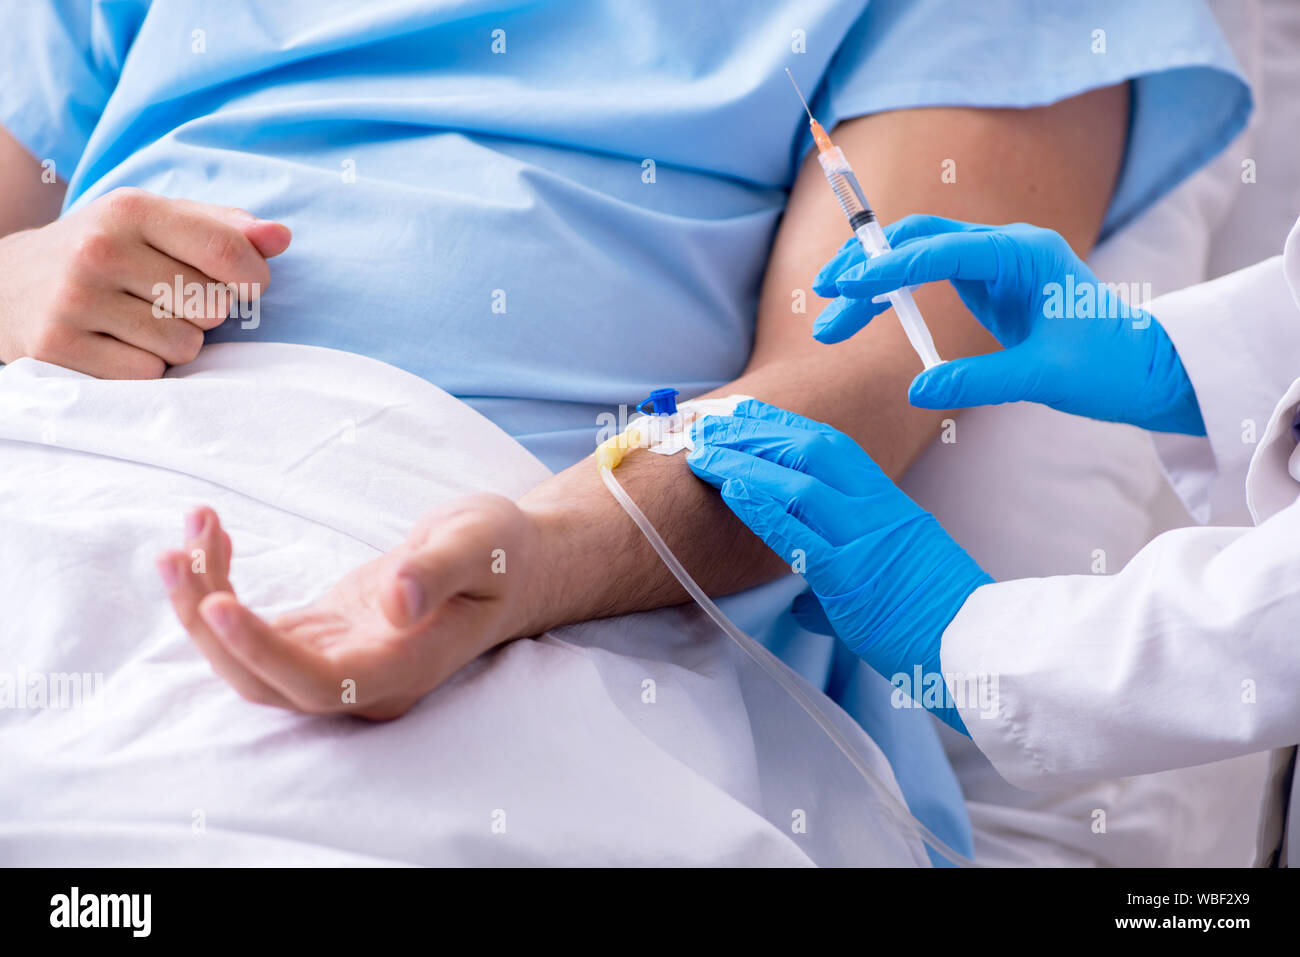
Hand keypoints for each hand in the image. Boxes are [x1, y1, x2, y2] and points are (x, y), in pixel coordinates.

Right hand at [0, 187, 290, 377]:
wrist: (11, 283)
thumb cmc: (108, 250)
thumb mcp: (159, 222)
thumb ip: (226, 228)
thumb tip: (282, 236)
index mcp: (130, 209)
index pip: (228, 253)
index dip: (253, 278)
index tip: (245, 284)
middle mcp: (99, 250)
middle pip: (212, 307)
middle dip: (205, 311)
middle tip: (166, 299)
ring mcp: (76, 300)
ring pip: (184, 347)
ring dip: (176, 343)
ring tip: (139, 320)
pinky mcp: (60, 347)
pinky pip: (149, 375)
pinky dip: (144, 366)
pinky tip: (115, 343)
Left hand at [156, 495, 540, 719]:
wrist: (509, 564)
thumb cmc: (501, 551)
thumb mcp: (479, 543)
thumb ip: (438, 573)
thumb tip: (395, 602)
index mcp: (406, 665)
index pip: (319, 682)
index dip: (263, 653)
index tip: (218, 604)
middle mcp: (366, 681)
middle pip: (265, 683)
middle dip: (209, 624)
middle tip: (178, 552)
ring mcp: (340, 663)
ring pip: (248, 662)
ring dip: (202, 605)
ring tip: (189, 533)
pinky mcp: (321, 638)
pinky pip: (256, 632)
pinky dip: (220, 590)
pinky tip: (211, 539)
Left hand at [687, 399, 990, 731]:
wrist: (977, 649)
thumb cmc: (940, 622)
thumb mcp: (894, 585)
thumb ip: (840, 590)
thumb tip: (804, 604)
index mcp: (889, 507)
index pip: (833, 448)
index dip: (787, 424)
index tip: (748, 413)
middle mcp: (877, 511)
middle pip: (813, 449)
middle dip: (758, 431)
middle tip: (712, 423)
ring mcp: (865, 540)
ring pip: (798, 484)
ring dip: (745, 463)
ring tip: (704, 452)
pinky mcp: (852, 577)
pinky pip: (799, 534)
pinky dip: (762, 507)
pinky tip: (732, 488)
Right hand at [811, 215, 1204, 434]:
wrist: (1143, 367)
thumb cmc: (1107, 366)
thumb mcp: (1044, 378)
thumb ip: (980, 380)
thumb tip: (917, 389)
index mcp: (1024, 254)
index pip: (942, 249)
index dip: (889, 267)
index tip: (846, 288)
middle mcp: (1005, 247)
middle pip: (917, 239)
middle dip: (865, 267)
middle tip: (823, 302)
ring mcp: (993, 263)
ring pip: (915, 254)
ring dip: (870, 280)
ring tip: (830, 319)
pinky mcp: (985, 283)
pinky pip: (925, 275)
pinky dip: (891, 292)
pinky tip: (864, 315)